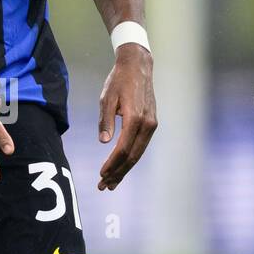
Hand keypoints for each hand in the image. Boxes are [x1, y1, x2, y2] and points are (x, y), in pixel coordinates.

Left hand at [97, 44, 156, 190]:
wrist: (138, 66)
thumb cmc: (119, 80)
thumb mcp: (106, 98)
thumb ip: (105, 120)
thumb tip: (104, 142)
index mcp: (135, 118)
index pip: (122, 149)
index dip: (112, 164)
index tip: (101, 175)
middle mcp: (147, 124)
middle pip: (132, 156)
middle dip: (118, 173)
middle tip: (104, 187)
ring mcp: (152, 124)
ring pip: (138, 153)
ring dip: (124, 169)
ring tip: (111, 182)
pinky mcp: (152, 123)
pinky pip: (141, 146)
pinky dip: (131, 158)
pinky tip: (122, 166)